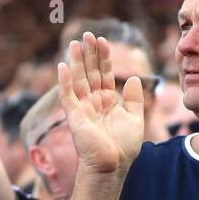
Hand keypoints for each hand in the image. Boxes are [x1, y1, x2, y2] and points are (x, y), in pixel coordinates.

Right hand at [57, 34, 144, 178]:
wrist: (113, 165)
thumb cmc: (123, 148)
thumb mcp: (135, 119)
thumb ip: (134, 99)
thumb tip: (133, 78)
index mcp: (108, 101)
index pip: (104, 74)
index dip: (103, 57)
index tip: (102, 40)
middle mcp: (94, 102)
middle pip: (90, 72)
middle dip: (90, 53)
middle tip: (88, 34)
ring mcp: (83, 108)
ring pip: (79, 79)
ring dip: (77, 61)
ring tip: (76, 43)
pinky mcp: (74, 116)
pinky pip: (67, 95)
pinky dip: (64, 81)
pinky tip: (62, 65)